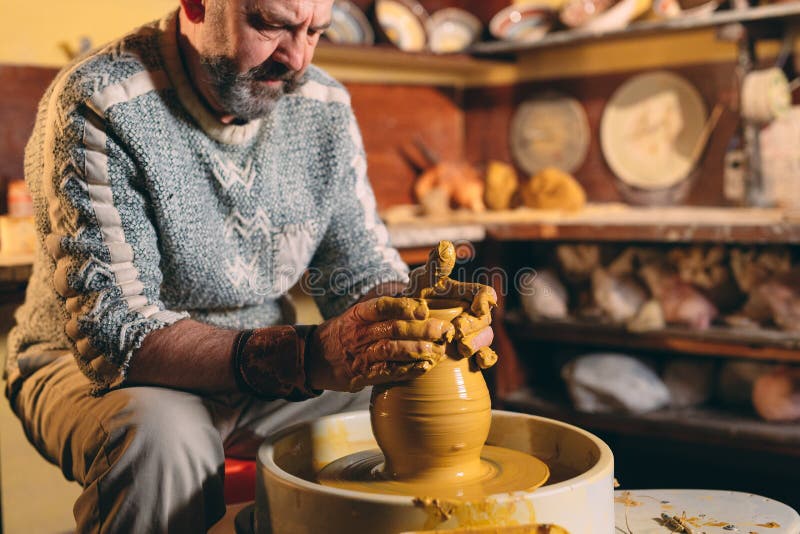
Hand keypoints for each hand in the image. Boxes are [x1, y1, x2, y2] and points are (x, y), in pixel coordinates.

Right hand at [306, 296, 453, 391]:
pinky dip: (407, 370)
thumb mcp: (357, 315)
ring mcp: (359, 354)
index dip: (404, 307)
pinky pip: (387, 372)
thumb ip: (383, 310)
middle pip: (392, 328)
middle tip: (443, 330)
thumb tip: (419, 301)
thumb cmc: (345, 333)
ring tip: (436, 350)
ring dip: (416, 349)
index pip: (381, 306)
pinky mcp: (361, 375)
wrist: (314, 357)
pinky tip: (423, 367)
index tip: (424, 309)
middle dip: (421, 329)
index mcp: (359, 314)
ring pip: (390, 350)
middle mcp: (359, 333)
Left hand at [405, 241, 498, 368]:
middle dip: (475, 324)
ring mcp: (474, 333)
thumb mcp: (423, 280)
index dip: (485, 298)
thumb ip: (435, 265)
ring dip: (478, 343)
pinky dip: (484, 360)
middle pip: (485, 319)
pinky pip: (485, 356)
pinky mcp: (471, 352)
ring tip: (462, 347)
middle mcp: (475, 313)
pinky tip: (478, 363)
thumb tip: (445, 245)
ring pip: (485, 338)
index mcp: (469, 294)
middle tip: (459, 329)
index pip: (485, 293)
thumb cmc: (418, 296)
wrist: (407, 322)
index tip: (479, 305)